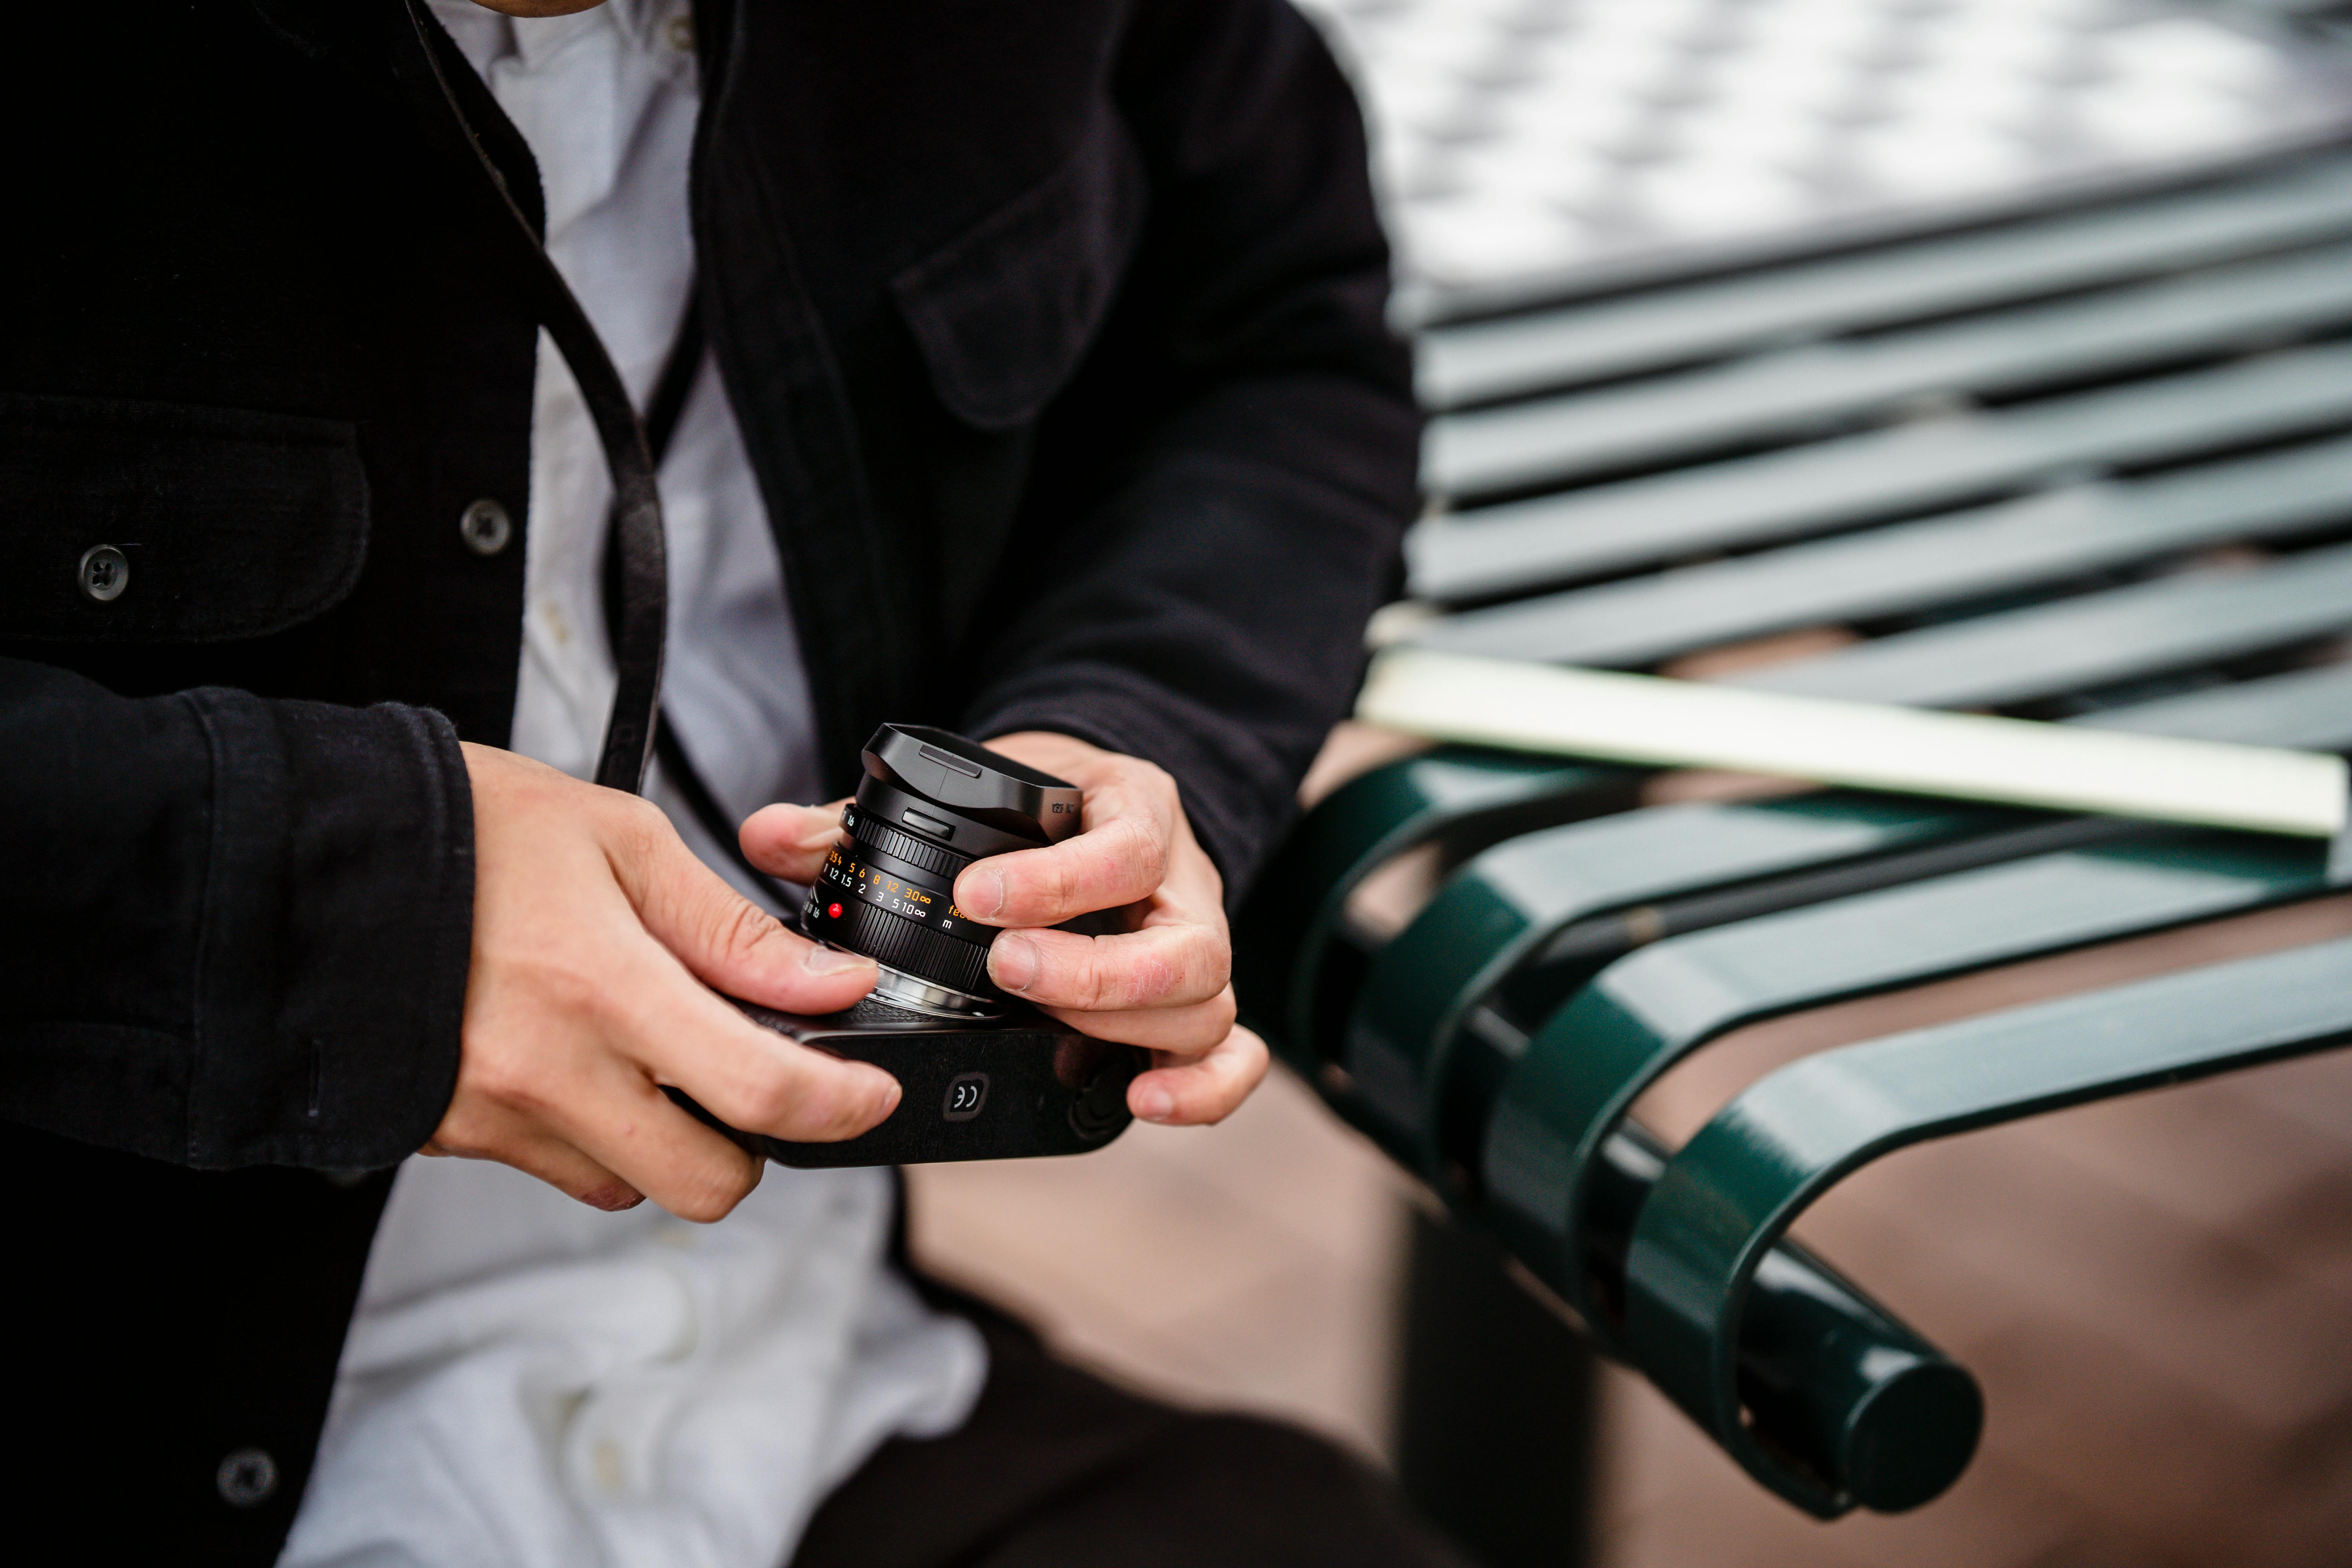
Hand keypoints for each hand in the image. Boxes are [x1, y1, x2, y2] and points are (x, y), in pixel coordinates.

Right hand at [431, 744, 897, 1220]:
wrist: (318, 854)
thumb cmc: (469, 830)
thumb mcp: (621, 841)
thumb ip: (731, 930)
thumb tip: (831, 986)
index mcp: (601, 986)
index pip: (758, 1091)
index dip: (839, 1108)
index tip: (869, 1097)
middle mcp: (547, 1069)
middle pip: (704, 1181)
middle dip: (750, 1146)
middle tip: (746, 1077)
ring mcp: (492, 1113)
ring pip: (630, 1182)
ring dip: (665, 1136)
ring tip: (642, 1047)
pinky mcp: (449, 1134)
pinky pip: (557, 1165)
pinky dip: (590, 1129)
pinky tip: (573, 1054)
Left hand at [739, 733, 1268, 1125]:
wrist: (1094, 802)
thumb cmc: (1033, 808)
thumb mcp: (965, 790)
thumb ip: (863, 819)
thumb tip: (769, 836)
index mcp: (1133, 812)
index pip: (1127, 848)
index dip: (1059, 885)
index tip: (975, 901)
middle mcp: (1182, 884)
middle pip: (1187, 946)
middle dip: (1094, 971)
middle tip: (1006, 969)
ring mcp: (1196, 947)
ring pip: (1207, 1002)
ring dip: (1122, 1024)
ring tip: (1044, 1025)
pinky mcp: (1196, 1005)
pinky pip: (1234, 1054)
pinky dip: (1202, 1089)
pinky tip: (1140, 1101)